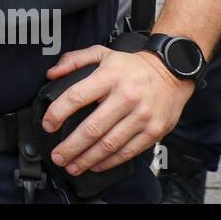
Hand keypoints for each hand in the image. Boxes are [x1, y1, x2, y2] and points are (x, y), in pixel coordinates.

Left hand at [42, 45, 194, 174]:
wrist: (172, 71)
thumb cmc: (132, 66)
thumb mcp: (101, 53)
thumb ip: (74, 60)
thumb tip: (51, 74)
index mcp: (109, 77)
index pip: (77, 96)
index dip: (58, 113)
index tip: (48, 125)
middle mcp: (125, 97)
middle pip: (92, 128)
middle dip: (71, 146)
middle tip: (58, 156)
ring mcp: (141, 116)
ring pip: (109, 144)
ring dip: (88, 159)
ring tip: (73, 166)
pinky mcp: (154, 131)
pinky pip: (128, 151)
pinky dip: (110, 162)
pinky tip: (96, 165)